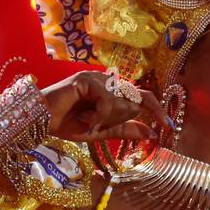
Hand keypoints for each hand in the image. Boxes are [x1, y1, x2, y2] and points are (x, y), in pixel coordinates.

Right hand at [45, 70, 169, 142]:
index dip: (157, 110)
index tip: (168, 127)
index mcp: (112, 90)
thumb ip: (125, 129)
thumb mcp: (102, 131)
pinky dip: (99, 115)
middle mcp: (107, 79)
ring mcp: (97, 76)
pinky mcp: (87, 79)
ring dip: (107, 118)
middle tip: (97, 124)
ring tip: (88, 120)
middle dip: (119, 119)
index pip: (143, 96)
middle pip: (134, 101)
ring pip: (123, 101)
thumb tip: (152, 132)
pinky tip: (85, 117)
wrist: (41, 123)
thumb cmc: (67, 124)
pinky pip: (108, 100)